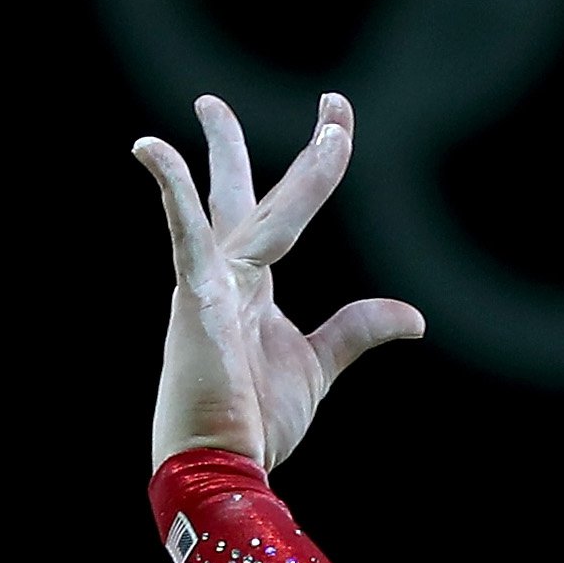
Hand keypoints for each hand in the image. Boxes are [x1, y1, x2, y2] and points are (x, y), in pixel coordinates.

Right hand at [133, 92, 422, 474]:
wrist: (222, 465)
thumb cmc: (254, 420)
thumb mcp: (317, 365)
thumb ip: (356, 330)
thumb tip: (413, 317)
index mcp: (252, 284)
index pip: (281, 209)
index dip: (310, 165)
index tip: (335, 120)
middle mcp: (228, 274)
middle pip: (247, 193)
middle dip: (258, 143)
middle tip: (310, 96)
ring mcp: (209, 285)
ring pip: (239, 210)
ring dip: (228, 154)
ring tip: (209, 105)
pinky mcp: (196, 303)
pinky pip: (186, 239)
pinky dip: (172, 194)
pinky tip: (151, 150)